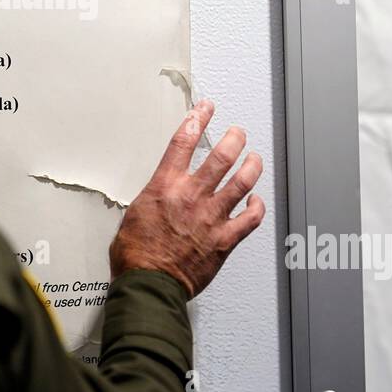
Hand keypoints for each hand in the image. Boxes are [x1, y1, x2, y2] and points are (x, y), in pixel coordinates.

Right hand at [110, 100, 264, 297]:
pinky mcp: (225, 240)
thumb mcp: (134, 213)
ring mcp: (211, 217)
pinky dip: (257, 207)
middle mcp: (191, 196)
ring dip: (251, 166)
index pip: (184, 142)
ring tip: (255, 159)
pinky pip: (250, 219)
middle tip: (238, 133)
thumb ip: (152, 198)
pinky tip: (257, 201)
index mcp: (165, 186)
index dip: (197, 118)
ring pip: (242, 182)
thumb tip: (157, 197)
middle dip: (233, 139)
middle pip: (221, 156)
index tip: (206, 108)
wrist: (148, 283)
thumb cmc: (135, 254)